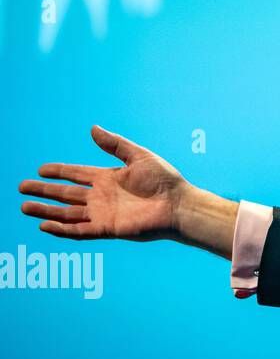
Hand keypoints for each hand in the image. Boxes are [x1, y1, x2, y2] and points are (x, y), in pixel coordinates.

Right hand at [19, 125, 188, 241]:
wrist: (178, 204)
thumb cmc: (164, 179)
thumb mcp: (138, 156)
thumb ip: (115, 145)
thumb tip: (92, 128)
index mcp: (108, 177)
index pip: (76, 174)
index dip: (58, 172)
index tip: (40, 169)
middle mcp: (102, 196)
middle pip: (66, 193)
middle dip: (44, 190)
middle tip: (21, 187)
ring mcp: (103, 213)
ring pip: (67, 213)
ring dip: (46, 210)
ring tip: (24, 206)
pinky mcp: (107, 228)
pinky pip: (79, 230)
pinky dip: (61, 229)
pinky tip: (44, 226)